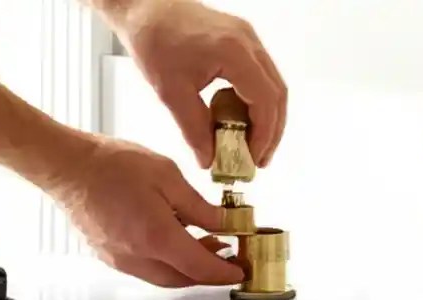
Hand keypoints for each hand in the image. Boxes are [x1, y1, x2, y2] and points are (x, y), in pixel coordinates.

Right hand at [44, 133, 243, 287]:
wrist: (66, 165)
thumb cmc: (111, 165)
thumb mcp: (168, 177)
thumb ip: (199, 207)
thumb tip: (223, 224)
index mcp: (157, 238)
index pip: (202, 268)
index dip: (226, 272)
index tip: (242, 270)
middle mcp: (137, 257)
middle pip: (184, 279)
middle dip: (209, 272)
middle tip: (228, 257)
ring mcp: (120, 259)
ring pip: (164, 277)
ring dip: (188, 267)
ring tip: (205, 244)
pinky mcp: (108, 254)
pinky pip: (146, 268)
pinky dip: (167, 262)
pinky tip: (174, 241)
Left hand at [108, 0, 286, 168]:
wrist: (145, 6)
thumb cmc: (153, 40)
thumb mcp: (171, 92)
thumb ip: (194, 129)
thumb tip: (208, 160)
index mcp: (234, 53)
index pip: (265, 101)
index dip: (264, 134)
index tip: (254, 158)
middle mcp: (249, 43)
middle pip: (277, 95)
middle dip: (272, 131)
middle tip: (259, 158)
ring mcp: (249, 38)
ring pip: (274, 85)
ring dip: (268, 116)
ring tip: (253, 143)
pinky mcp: (243, 39)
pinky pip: (262, 74)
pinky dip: (258, 100)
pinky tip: (243, 117)